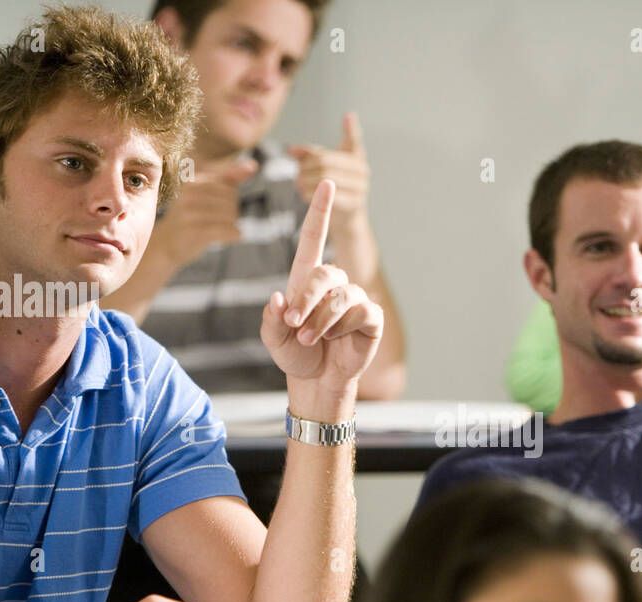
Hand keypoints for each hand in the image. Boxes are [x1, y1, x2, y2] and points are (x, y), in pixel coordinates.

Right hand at [151, 156, 258, 269]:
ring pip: (230, 216)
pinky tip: (234, 236)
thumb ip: (228, 178)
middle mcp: (190, 193)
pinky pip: (225, 231)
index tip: (237, 191)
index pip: (226, 180)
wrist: (166, 243)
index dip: (232, 193)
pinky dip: (234, 235)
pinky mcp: (194, 231)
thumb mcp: (205, 193)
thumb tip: (254, 164)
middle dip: (233, 211)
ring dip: (232, 225)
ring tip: (222, 229)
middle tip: (222, 220)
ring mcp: (190, 212)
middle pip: (231, 198)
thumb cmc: (191, 216)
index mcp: (192, 180)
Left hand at [260, 180, 383, 394]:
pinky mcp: (370, 316)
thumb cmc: (295, 353)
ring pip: (341, 297)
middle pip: (325, 273)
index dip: (320, 209)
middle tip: (294, 325)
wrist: (316, 380)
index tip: (324, 181)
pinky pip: (360, 312)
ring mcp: (354, 297)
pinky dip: (343, 327)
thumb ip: (271, 319)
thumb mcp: (273, 338)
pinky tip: (336, 339)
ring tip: (310, 340)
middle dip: (307, 300)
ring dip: (321, 321)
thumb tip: (278, 299)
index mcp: (307, 278)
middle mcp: (333, 283)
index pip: (315, 236)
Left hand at [288, 113, 370, 234]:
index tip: (349, 115)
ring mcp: (360, 187)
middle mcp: (361, 169)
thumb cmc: (333, 186)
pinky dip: (310, 194)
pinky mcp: (354, 203)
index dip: (351, 129)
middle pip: (325, 161)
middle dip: (306, 167)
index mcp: (355, 155)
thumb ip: (307, 155)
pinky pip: (327, 195)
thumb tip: (291, 149)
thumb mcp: (321, 167)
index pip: (354, 140)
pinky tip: (304, 194)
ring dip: (305, 181)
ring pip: (324, 178)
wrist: (346, 217)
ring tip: (298, 183)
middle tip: (296, 174)